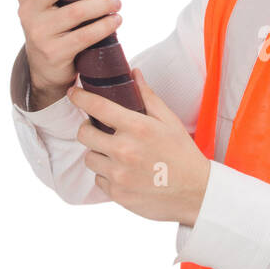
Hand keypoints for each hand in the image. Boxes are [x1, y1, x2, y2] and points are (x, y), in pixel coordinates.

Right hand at [16, 0, 123, 106]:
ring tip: (116, 2)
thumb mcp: (42, 2)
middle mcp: (28, 11)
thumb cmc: (51, 26)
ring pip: (76, 11)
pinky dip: (105, 26)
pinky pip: (85, 35)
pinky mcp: (55, 52)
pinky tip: (116, 20)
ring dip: (103, 4)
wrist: (45, 69)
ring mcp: (40, 33)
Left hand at [69, 68, 210, 225]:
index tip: (73, 94)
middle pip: (84, 134)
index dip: (80, 97)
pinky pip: (98, 179)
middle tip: (100, 130)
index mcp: (138, 128)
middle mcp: (124, 151)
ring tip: (116, 155)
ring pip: (89, 158)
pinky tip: (124, 173)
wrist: (196, 193)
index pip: (98, 106)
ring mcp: (119, 174)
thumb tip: (134, 74)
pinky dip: (107, 175)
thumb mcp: (170, 122)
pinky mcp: (117, 193)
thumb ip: (148, 97)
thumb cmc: (183, 154)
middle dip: (89, 129)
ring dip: (98, 154)